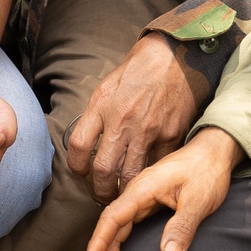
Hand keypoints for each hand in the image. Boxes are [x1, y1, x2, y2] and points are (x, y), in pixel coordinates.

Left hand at [65, 35, 202, 201]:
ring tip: (123, 195)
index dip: (75, 165)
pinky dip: (152, 176)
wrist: (175, 55)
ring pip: (130, 175)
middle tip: (102, 196)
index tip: (80, 171)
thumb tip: (90, 140)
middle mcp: (123, 121)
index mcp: (103, 106)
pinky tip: (150, 180)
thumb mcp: (108, 84)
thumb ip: (98, 113)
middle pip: (103, 169)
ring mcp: (148, 130)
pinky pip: (158, 165)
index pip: (78, 145)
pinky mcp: (171, 134)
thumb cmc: (140, 67)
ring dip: (124, 191)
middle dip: (100, 190)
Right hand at [82, 126, 241, 250]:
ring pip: (117, 230)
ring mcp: (140, 200)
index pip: (113, 218)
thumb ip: (183, 225)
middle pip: (111, 228)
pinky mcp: (147, 205)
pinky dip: (119, 247)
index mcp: (142, 189)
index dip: (99, 243)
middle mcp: (136, 195)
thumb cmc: (207, 172)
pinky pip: (126, 228)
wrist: (214, 153)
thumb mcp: (199, 200)